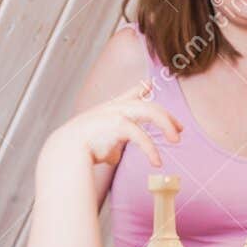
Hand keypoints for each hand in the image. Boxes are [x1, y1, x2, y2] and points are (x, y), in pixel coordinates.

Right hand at [59, 82, 180, 166]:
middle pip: (149, 106)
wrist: (67, 151)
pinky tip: (157, 162)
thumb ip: (112, 144)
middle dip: (166, 117)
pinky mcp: (118, 124)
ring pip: (150, 112)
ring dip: (166, 124)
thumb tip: (115, 154)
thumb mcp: (101, 142)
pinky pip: (141, 136)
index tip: (149, 84)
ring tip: (176, 139)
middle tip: (179, 130)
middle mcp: (116, 107)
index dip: (140, 88)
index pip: (129, 94)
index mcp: (112, 110)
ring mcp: (117, 113)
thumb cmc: (83, 149)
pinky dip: (151, 149)